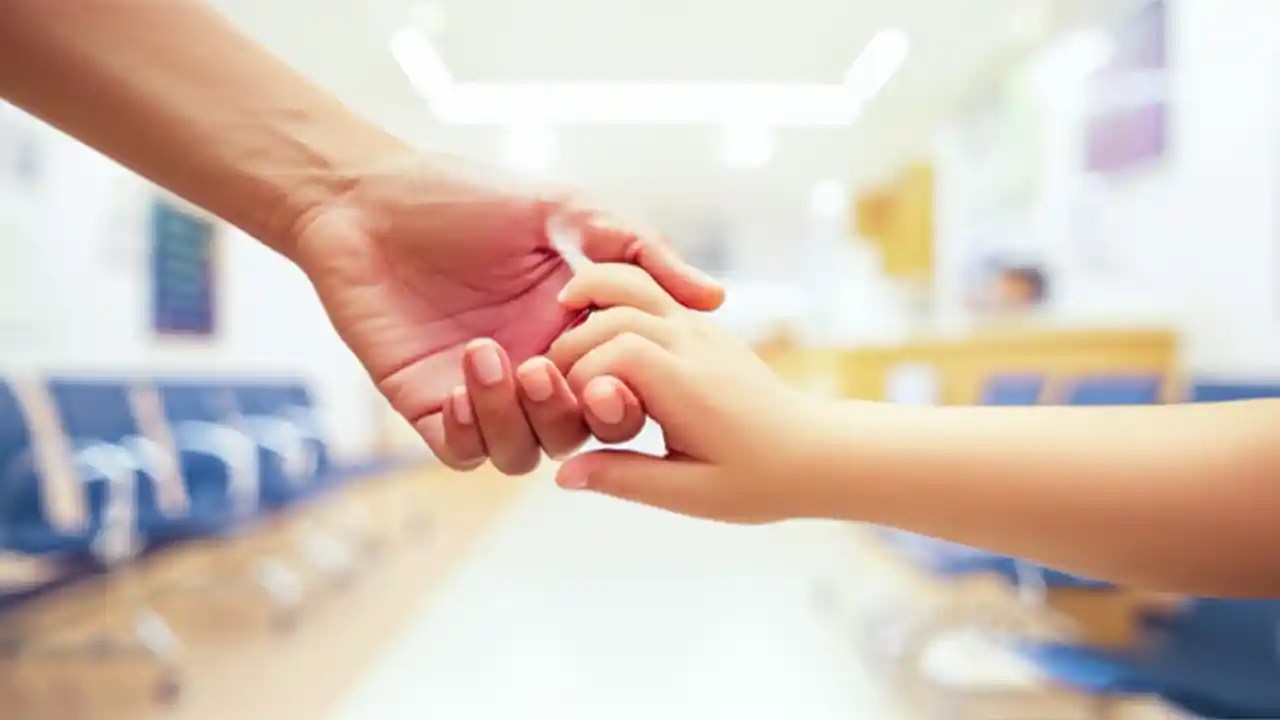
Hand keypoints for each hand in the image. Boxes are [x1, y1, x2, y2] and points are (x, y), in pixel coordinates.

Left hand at [288, 153, 722, 473]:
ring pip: (523, 451)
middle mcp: (535, 369)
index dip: (626, 396)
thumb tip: (714, 296)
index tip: (614, 374)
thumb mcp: (564, 211)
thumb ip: (638, 252)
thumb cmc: (465, 197)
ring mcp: (482, 392)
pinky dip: (469, 432)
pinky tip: (458, 384)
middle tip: (546, 368)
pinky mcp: (428, 404)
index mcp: (575, 332)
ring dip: (515, 417)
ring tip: (491, 356)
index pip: (620, 391)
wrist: (368, 200)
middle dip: (570, 414)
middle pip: (577, 434)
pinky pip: (461, 450)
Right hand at [546, 264, 822, 523]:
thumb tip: (563, 476)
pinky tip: (592, 321)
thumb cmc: (760, 480)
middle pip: (613, 316)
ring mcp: (700, 329)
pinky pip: (652, 291)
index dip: (577, 381)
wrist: (817, 451)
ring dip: (591, 297)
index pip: (611, 355)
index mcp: (687, 385)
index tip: (568, 418)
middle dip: (572, 345)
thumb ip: (626, 478)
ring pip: (634, 287)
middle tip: (547, 384)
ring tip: (559, 316)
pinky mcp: (703, 327)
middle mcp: (692, 345)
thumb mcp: (692, 494)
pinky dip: (615, 295)